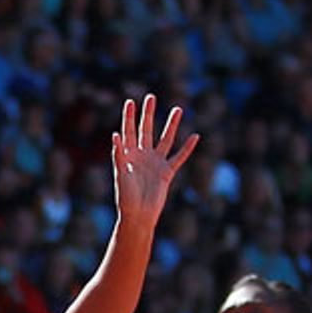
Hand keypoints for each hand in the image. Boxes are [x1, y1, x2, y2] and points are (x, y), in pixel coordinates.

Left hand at [111, 94, 200, 225]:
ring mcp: (155, 163)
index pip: (128, 131)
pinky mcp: (167, 172)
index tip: (130, 101)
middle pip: (146, 130)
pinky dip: (187, 148)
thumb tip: (116, 134)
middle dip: (148, 114)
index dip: (128, 116)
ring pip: (165, 139)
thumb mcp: (120, 173)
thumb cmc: (125, 197)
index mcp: (128, 155)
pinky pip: (179, 157)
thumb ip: (119, 154)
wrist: (138, 215)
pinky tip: (195, 136)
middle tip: (151, 97)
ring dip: (171, 125)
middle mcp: (142, 155)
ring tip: (178, 109)